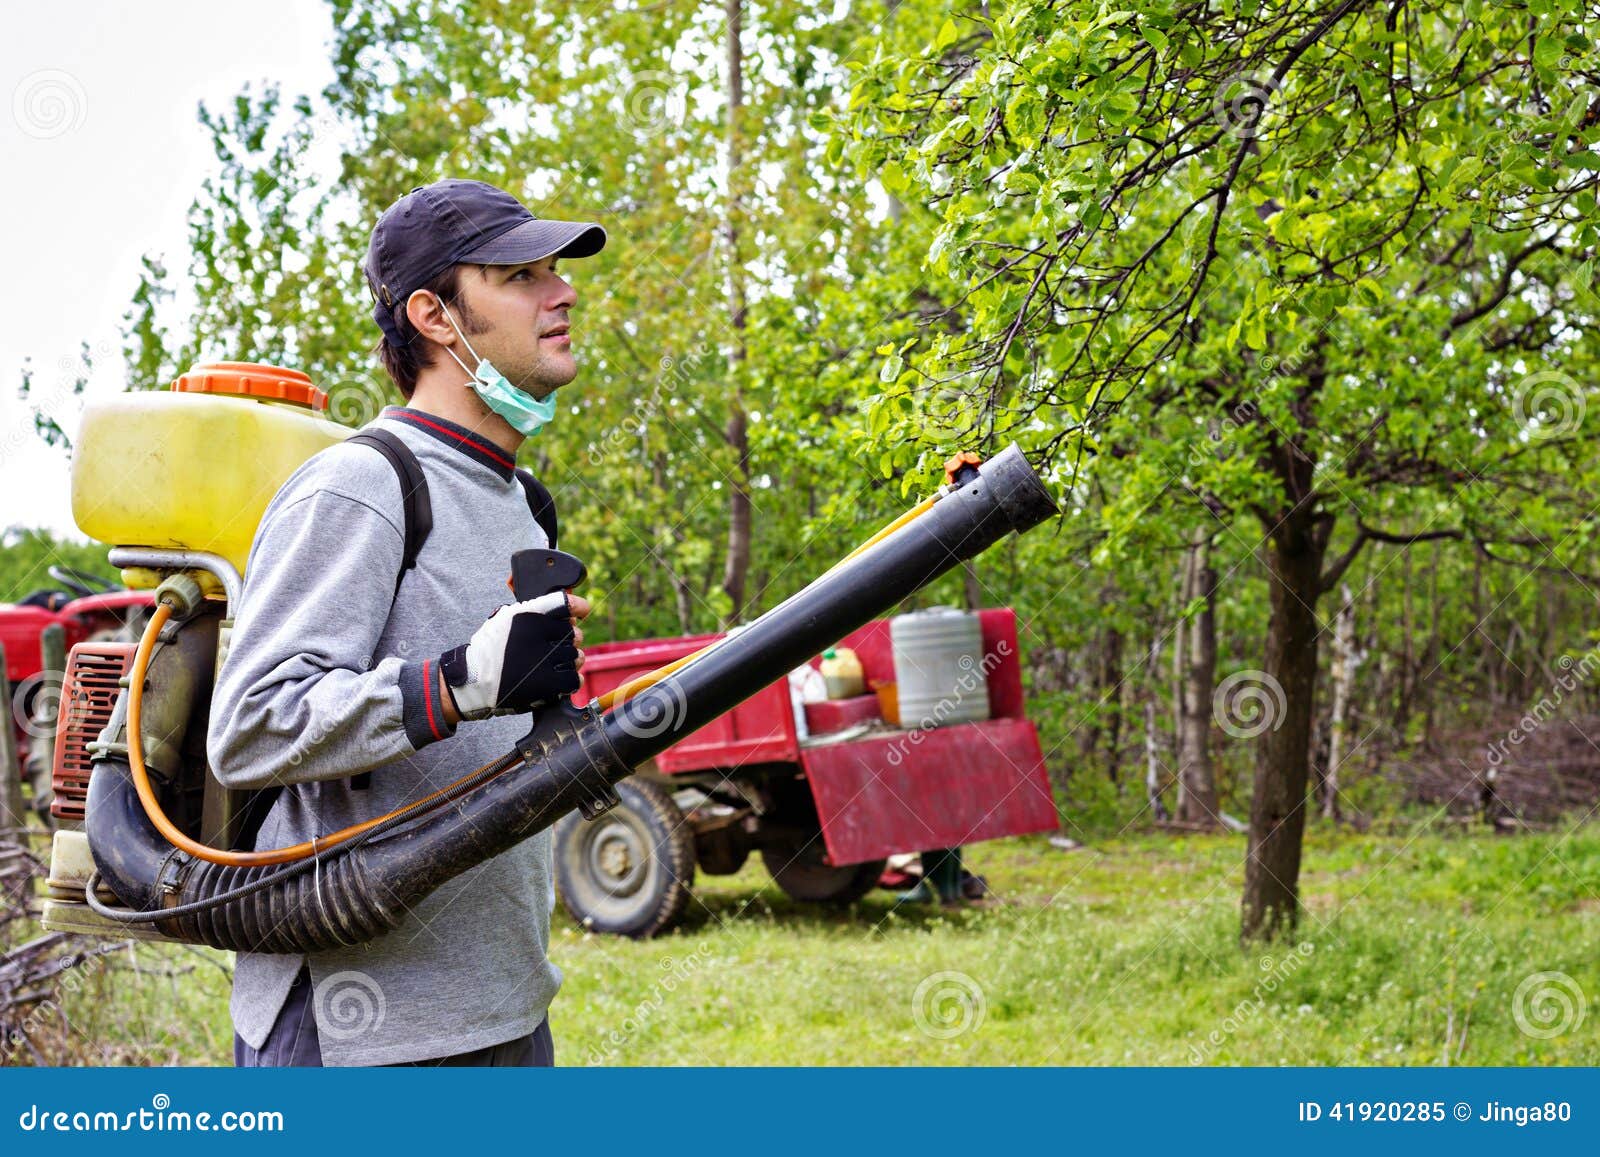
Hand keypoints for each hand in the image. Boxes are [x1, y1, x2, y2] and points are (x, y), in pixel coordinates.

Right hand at [438, 592, 592, 722]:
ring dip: (571, 661)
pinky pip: (574, 678)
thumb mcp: (505, 618)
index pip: (567, 603)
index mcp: (530, 614)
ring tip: (557, 665)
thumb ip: (533, 611)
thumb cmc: (490, 649)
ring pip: (576, 656)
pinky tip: (562, 680)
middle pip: (574, 633)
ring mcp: (544, 658)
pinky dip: (572, 680)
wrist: (473, 679)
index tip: (582, 612)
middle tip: (557, 648)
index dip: (579, 607)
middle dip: (569, 641)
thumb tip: (566, 611)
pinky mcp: (547, 683)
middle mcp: (539, 633)